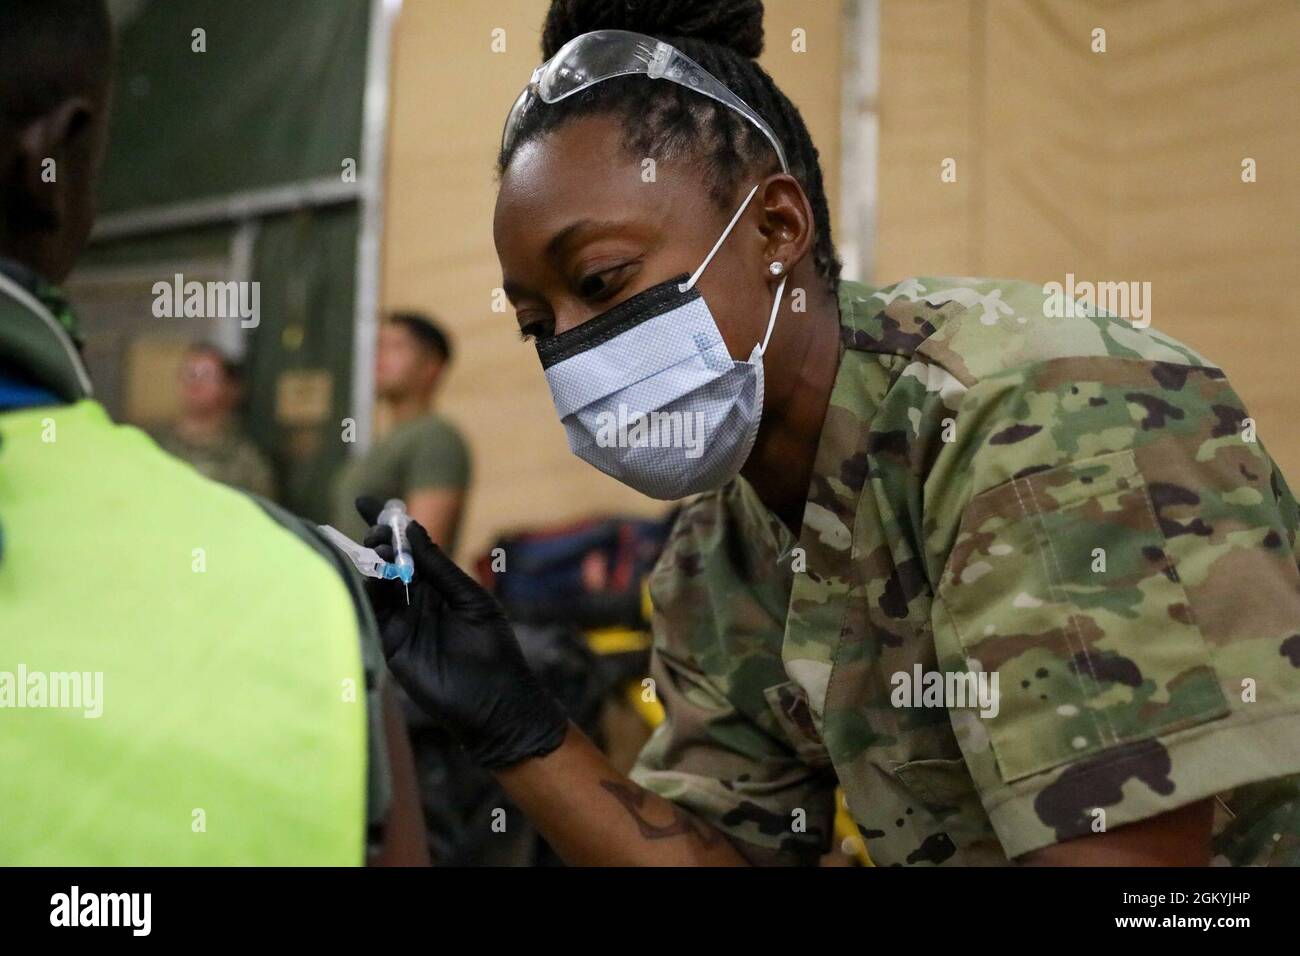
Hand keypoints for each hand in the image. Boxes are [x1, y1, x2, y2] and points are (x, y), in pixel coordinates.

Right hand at [355, 496, 567, 769]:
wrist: (495, 702)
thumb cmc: (493, 649)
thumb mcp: (469, 600)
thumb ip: (439, 568)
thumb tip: (414, 530)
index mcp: (439, 586)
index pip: (409, 549)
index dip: (389, 525)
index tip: (366, 501)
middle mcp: (417, 601)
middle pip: (388, 563)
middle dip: (378, 542)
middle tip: (377, 532)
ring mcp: (402, 623)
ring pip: (377, 586)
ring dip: (372, 565)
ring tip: (375, 549)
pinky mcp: (392, 647)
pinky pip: (374, 615)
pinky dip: (367, 595)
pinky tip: (368, 577)